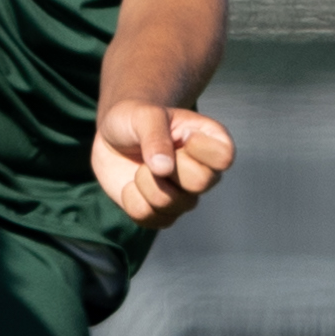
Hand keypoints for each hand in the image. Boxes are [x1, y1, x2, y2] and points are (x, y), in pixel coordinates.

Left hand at [93, 100, 232, 228]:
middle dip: (167, 166)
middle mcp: (204, 173)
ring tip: (140, 167)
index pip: (224, 157)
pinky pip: (151, 219)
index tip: (181, 134)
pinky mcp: (163, 214)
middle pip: (199, 183)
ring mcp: (184, 196)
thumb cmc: (135, 120)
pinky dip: (132, 200)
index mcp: (211, 142)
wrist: (111, 139)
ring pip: (171, 203)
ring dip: (145, 182)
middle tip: (154, 153)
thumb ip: (156, 137)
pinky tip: (131, 185)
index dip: (199, 149)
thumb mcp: (144, 116)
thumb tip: (163, 169)